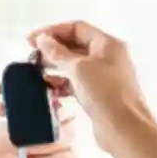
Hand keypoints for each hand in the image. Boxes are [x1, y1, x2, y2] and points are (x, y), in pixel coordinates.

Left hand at [0, 104, 76, 157]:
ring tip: (26, 157)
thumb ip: (23, 123)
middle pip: (67, 116)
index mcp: (33, 119)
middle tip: (28, 139)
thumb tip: (49, 117)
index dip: (52, 101)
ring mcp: (59, 149)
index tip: (46, 102)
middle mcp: (49, 131)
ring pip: (69, 136)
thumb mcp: (0, 136)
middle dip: (49, 125)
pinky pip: (69, 157)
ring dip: (44, 146)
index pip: (52, 101)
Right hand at [27, 21, 150, 147]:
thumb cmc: (106, 94)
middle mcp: (107, 57)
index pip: (77, 28)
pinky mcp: (98, 94)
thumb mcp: (78, 68)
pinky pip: (75, 83)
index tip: (33, 40)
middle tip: (32, 57)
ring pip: (73, 65)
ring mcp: (103, 76)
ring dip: (55, 68)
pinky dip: (62, 84)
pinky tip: (50, 89)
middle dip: (52, 50)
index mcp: (107, 44)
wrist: (124, 129)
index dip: (53, 31)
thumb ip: (57, 52)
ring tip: (37, 73)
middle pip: (74, 45)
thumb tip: (42, 40)